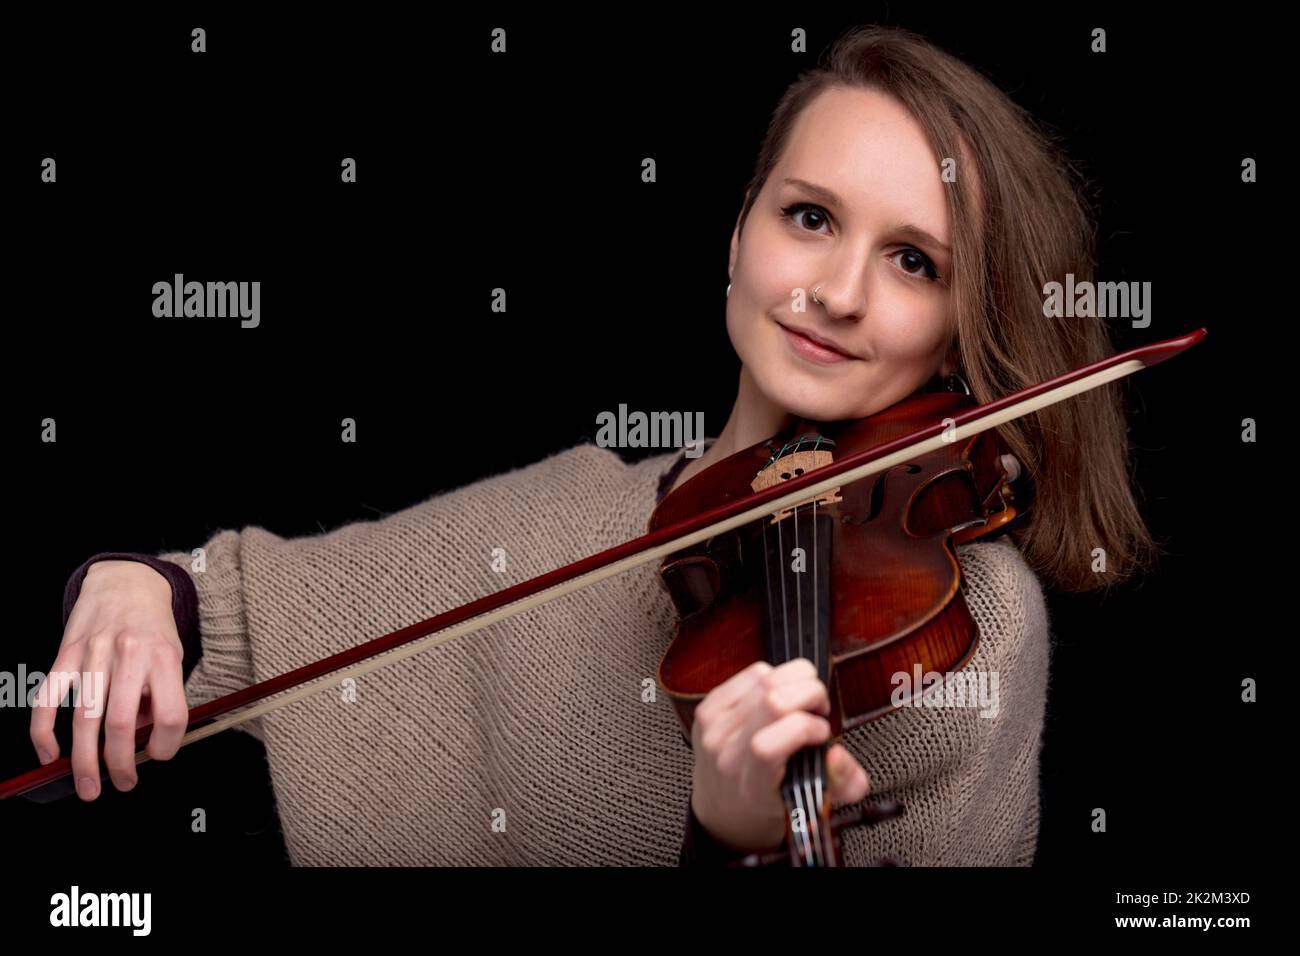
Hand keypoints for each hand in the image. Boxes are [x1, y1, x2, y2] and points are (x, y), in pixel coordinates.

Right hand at [30, 560, 189, 799]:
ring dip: (84, 761)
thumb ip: (160, 696)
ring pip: (86, 718)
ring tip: (89, 787)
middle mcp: (130, 655)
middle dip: (120, 764)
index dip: (167, 745)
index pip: (173, 714)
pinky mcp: (66, 653)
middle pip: (123, 723)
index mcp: (165, 658)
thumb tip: (142, 742)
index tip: (158, 757)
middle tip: (122, 784)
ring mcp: (95, 654)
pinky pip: (48, 698)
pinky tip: (49, 755)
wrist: (126, 582)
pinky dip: (43, 732)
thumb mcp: (172, 656)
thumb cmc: (153, 627)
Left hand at [689, 658, 870, 852]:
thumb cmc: (772, 799)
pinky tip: (779, 697)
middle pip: (771, 701)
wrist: (724, 803)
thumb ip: (842, 783)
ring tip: (803, 702)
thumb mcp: (814, 802)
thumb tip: (836, 754)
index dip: (805, 729)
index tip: (823, 734)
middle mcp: (727, 756)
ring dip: (797, 681)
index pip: (766, 747)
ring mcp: (713, 728)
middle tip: (819, 710)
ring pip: (765, 678)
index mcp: (753, 786)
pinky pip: (753, 672)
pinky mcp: (708, 706)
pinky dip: (776, 677)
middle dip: (811, 693)